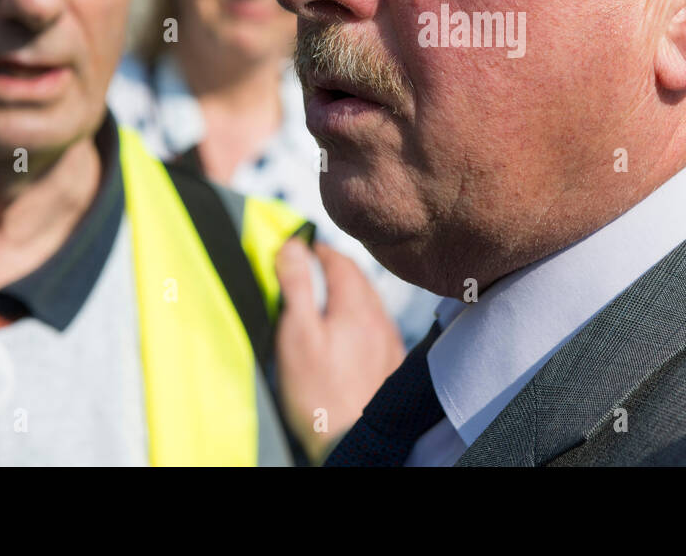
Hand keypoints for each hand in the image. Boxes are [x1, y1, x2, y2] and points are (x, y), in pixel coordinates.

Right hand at [274, 239, 405, 463]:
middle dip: (335, 268)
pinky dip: (360, 316)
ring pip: (370, 301)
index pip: (341, 261)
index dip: (320, 251)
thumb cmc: (316, 390)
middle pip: (359, 278)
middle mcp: (380, 318)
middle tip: (310, 270)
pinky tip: (346, 331)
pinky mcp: (391, 362)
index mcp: (357, 306)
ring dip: (349, 292)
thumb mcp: (296, 334)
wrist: (348, 439)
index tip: (301, 250)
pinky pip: (376, 325)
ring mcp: (389, 341)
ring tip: (325, 299)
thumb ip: (297, 286)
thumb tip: (294, 246)